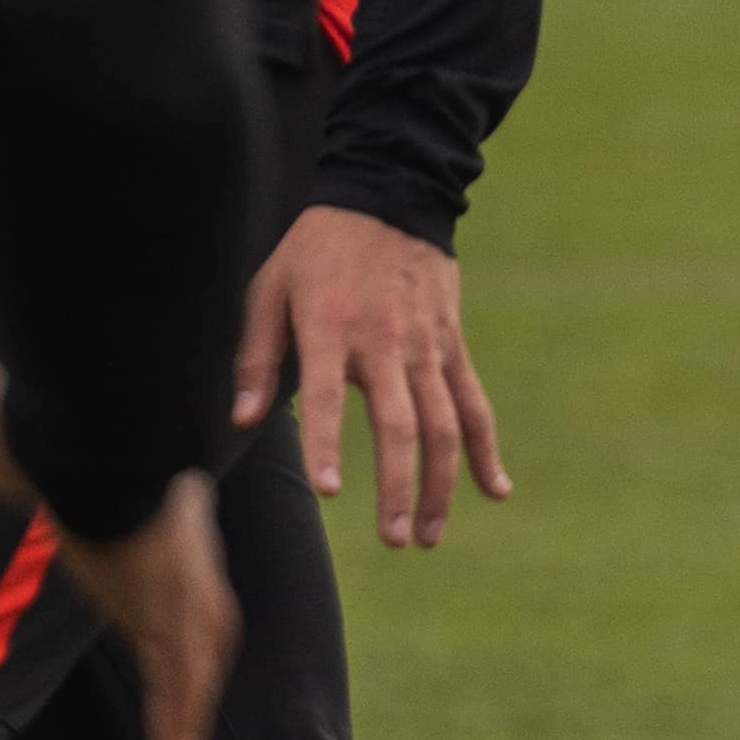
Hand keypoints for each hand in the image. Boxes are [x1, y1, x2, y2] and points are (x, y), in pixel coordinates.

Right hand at [0, 361, 235, 739]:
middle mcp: (177, 570)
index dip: (168, 624)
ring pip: (190, 681)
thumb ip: (4, 428)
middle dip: (188, 690)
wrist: (96, 427)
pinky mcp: (176, 626)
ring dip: (182, 735)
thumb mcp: (24, 427)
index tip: (167, 658)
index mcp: (148, 531)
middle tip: (183, 738)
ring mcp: (184, 599)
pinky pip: (182, 698)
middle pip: (195, 642)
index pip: (169, 593)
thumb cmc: (47, 419)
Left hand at [232, 203, 505, 550]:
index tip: (330, 492)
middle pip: (401, 425)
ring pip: (444, 425)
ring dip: (440, 484)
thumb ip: (257, 356)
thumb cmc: (316, 251)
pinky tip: (495, 491)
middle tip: (392, 538)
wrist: (390, 200)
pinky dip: (486, 450)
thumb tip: (244, 419)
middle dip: (398, 486)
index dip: (327, 444)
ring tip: (427, 535)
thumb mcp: (269, 289)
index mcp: (330, 328)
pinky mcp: (453, 348)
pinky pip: (474, 405)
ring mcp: (427, 348)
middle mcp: (384, 343)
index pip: (327, 397)